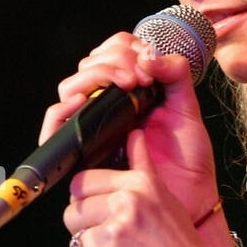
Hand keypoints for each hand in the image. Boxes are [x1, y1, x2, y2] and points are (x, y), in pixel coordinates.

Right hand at [38, 31, 220, 219]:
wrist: (191, 199)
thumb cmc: (189, 161)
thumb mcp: (187, 109)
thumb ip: (175, 75)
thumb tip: (147, 55)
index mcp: (130, 92)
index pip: (110, 52)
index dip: (125, 48)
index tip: (149, 60)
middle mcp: (107, 107)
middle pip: (88, 66)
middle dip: (114, 60)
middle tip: (140, 77)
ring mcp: (93, 128)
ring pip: (71, 88)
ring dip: (96, 76)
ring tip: (126, 83)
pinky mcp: (82, 153)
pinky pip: (55, 126)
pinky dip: (63, 109)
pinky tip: (84, 100)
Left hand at [63, 128, 225, 246]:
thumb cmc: (185, 246)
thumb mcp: (166, 198)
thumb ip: (142, 167)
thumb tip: (134, 134)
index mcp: (138, 185)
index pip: (81, 183)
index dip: (87, 201)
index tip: (102, 213)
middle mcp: (125, 205)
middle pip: (72, 213)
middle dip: (87, 230)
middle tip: (115, 241)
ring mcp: (115, 235)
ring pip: (76, 243)